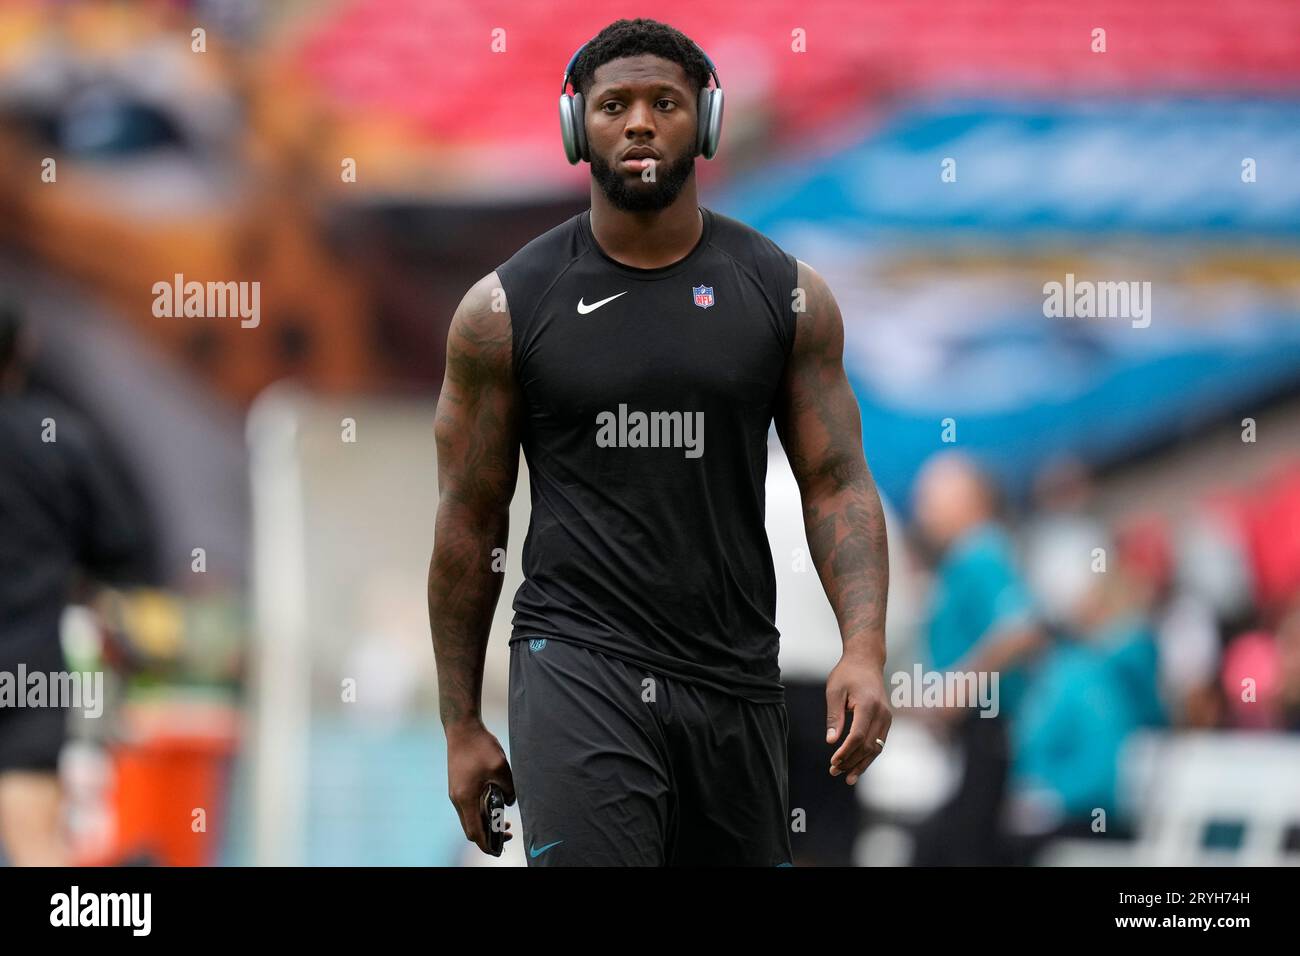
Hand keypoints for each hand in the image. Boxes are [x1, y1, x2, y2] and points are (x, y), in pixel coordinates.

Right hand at [445, 718, 515, 853]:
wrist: (462, 728)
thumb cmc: (480, 746)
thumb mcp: (501, 768)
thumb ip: (509, 788)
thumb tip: (510, 802)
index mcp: (465, 798)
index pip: (474, 831)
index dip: (487, 843)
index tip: (500, 849)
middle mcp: (457, 799)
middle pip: (470, 828)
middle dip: (488, 836)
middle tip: (508, 833)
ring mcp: (456, 792)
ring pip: (469, 817)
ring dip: (484, 822)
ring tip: (504, 821)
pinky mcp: (458, 785)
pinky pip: (468, 807)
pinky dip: (480, 812)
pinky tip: (494, 805)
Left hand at [825, 652, 892, 784]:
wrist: (866, 661)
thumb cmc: (847, 674)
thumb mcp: (834, 691)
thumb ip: (834, 716)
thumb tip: (831, 741)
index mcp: (868, 704)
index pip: (858, 736)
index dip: (846, 752)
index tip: (833, 762)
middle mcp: (882, 713)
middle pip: (868, 746)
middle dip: (851, 761)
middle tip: (834, 772)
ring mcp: (887, 717)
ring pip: (877, 748)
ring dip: (861, 763)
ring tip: (847, 777)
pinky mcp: (887, 720)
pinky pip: (879, 742)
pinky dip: (868, 756)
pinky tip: (857, 765)